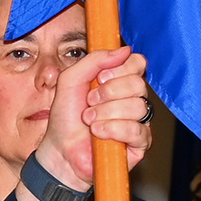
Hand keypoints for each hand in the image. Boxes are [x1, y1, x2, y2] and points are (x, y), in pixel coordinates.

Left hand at [33, 45, 150, 189]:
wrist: (60, 150)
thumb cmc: (65, 118)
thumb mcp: (71, 79)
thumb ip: (94, 60)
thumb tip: (125, 50)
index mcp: (119, 81)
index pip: (137, 63)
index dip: (121, 68)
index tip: (100, 78)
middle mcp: (132, 99)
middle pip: (138, 84)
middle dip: (109, 93)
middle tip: (89, 102)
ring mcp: (138, 121)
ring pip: (138, 107)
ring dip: (107, 113)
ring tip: (90, 121)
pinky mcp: (140, 143)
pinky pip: (138, 130)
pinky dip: (114, 130)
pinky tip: (99, 133)